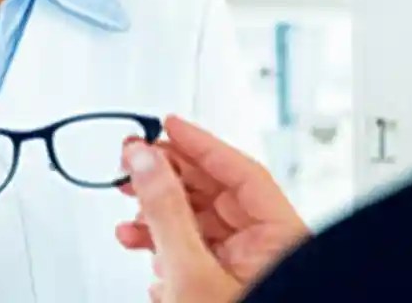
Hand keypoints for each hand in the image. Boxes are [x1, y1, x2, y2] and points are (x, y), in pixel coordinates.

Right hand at [118, 116, 309, 300]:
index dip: (201, 145)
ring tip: (130, 214)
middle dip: (168, 178)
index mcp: (281, 240)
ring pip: (197, 223)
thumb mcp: (191, 269)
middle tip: (134, 160)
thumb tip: (146, 159)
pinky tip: (142, 247)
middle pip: (215, 194)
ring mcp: (242, 270)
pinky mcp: (218, 287)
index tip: (168, 125)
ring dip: (158, 217)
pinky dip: (163, 247)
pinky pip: (191, 252)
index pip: (243, 172)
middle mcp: (265, 251)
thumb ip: (166, 212)